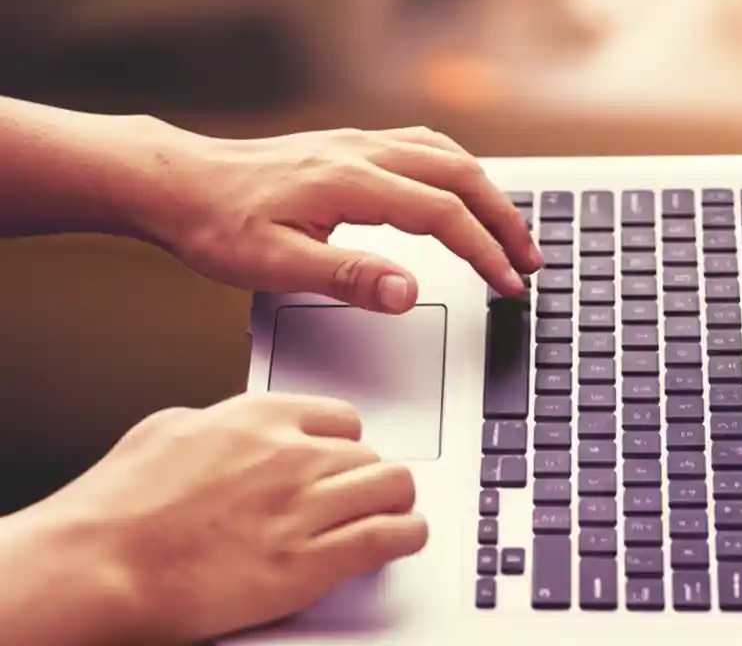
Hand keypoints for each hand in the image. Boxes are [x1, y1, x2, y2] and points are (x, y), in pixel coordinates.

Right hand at [17, 394, 425, 642]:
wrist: (95, 565)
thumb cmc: (115, 507)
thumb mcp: (165, 431)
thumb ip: (217, 425)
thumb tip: (233, 431)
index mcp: (258, 417)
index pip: (340, 416)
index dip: (346, 442)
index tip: (345, 458)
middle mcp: (290, 455)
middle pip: (369, 453)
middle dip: (366, 477)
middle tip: (360, 496)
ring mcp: (304, 507)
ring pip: (391, 487)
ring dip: (393, 503)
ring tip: (388, 515)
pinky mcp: (310, 562)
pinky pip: (389, 537)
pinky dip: (405, 536)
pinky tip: (402, 539)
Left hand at [141, 124, 540, 312]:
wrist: (177, 183)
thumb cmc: (217, 224)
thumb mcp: (274, 265)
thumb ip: (347, 276)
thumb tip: (408, 291)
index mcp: (350, 182)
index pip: (442, 214)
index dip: (484, 251)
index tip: (508, 284)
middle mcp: (362, 152)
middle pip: (462, 175)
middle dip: (505, 220)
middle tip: (530, 261)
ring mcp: (358, 143)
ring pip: (449, 154)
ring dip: (489, 192)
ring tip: (511, 230)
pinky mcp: (350, 146)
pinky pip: (425, 146)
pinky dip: (460, 170)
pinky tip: (464, 190)